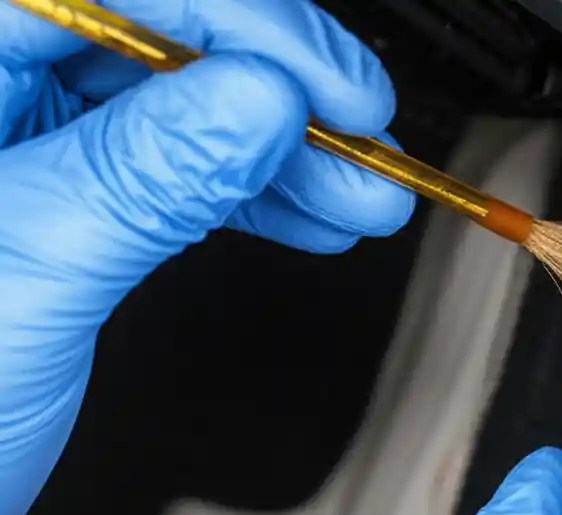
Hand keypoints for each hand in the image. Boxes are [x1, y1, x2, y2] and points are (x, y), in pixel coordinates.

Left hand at [0, 0, 413, 514]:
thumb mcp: (22, 278)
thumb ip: (143, 177)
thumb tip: (261, 98)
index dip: (240, 25)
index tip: (329, 87)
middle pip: (156, 36)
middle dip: (278, 90)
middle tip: (363, 141)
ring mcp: (13, 137)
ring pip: (178, 102)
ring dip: (284, 147)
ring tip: (360, 193)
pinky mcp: (54, 191)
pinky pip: (171, 164)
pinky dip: (249, 190)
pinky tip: (309, 211)